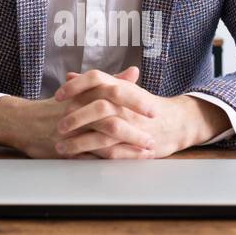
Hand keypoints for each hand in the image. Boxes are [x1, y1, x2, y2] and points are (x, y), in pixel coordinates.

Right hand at [0, 67, 155, 157]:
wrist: (23, 122)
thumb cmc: (56, 106)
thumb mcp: (83, 89)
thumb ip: (111, 81)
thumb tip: (134, 71)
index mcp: (86, 91)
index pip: (115, 92)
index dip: (137, 102)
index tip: (154, 109)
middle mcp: (80, 107)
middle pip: (112, 115)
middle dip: (136, 128)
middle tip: (153, 135)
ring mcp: (74, 128)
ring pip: (104, 136)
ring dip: (128, 145)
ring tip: (146, 151)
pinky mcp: (68, 145)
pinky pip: (92, 153)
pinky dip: (111, 157)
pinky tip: (125, 161)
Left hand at [53, 68, 228, 158]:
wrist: (177, 122)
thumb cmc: (144, 106)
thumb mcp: (122, 89)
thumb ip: (95, 84)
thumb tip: (70, 76)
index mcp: (122, 88)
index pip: (96, 79)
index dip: (76, 87)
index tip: (58, 96)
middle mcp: (127, 105)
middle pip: (99, 107)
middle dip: (76, 118)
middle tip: (58, 126)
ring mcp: (132, 126)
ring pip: (103, 134)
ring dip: (79, 142)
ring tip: (60, 147)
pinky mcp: (135, 146)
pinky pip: (111, 152)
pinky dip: (92, 156)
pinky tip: (76, 158)